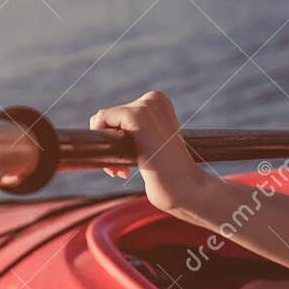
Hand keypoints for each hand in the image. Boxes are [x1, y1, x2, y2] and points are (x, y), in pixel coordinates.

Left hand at [89, 91, 209, 213]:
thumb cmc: (169, 175)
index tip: (126, 166)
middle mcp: (153, 100)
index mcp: (158, 104)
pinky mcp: (137, 115)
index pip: (120, 115)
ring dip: (107, 150)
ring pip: (103, 120)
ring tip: (122, 172)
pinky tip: (120, 167)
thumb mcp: (150, 147)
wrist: (186, 188)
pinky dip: (103, 142)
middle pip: (110, 118)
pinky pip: (101, 118)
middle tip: (123, 171)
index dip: (116, 141)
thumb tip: (104, 132)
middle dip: (111, 146)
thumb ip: (133, 135)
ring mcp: (146, 106)